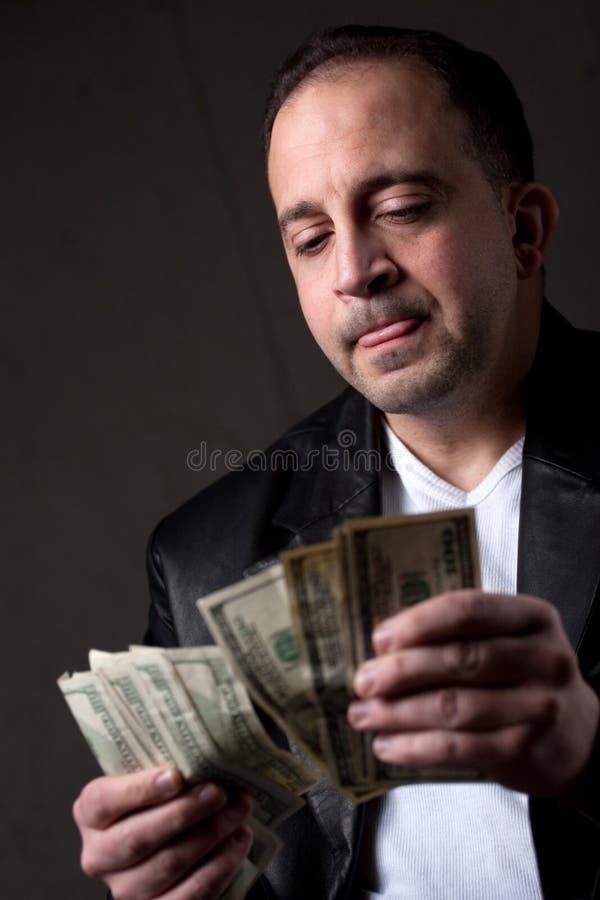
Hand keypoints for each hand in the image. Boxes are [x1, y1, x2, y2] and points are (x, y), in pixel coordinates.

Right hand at [73, 767, 252, 899]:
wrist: (167, 844)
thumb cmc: (160, 800)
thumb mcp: (151, 779)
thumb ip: (164, 770)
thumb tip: (204, 754)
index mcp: (91, 814)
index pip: (104, 802)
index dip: (139, 790)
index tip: (176, 776)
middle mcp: (99, 855)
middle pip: (139, 838)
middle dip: (185, 813)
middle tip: (220, 792)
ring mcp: (124, 889)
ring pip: (168, 864)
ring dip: (211, 835)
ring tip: (238, 811)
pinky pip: (189, 894)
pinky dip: (219, 866)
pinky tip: (238, 841)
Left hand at [347, 590, 599, 798]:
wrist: (581, 738)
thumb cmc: (527, 679)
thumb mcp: (511, 641)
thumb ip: (461, 633)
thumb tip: (384, 643)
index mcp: (532, 617)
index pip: (468, 609)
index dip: (418, 622)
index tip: (380, 637)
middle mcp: (542, 659)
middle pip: (457, 659)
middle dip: (400, 671)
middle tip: (363, 681)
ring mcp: (537, 707)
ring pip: (452, 707)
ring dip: (397, 713)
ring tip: (364, 714)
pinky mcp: (524, 751)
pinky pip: (457, 748)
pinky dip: (415, 748)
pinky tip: (388, 745)